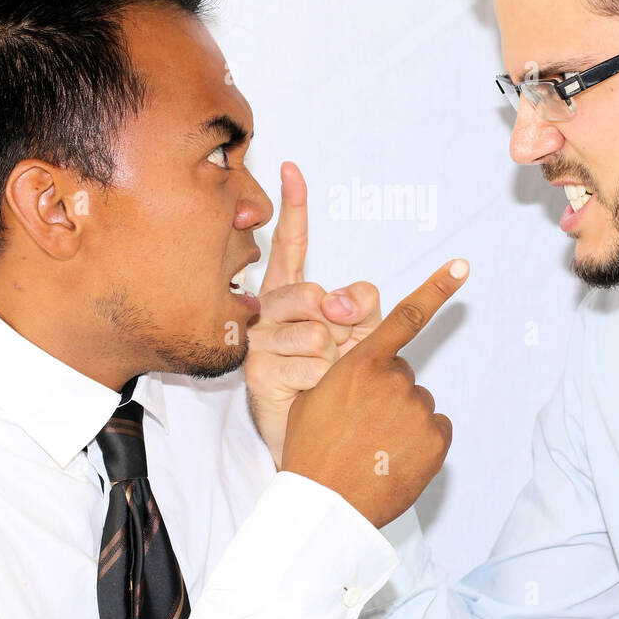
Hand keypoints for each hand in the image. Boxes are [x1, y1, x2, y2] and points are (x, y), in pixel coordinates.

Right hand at [245, 162, 381, 464]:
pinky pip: (306, 365)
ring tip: (323, 381)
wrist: (318, 450)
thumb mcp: (360, 341)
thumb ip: (364, 310)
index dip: (294, 209)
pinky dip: (321, 384)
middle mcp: (269, 310)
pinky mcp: (254, 371)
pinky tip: (311, 396)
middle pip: (313, 292)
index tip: (292, 168)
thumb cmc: (337, 390)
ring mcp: (258, 339)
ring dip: (334, 362)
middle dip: (341, 322)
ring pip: (315, 332)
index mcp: (294, 296)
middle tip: (340, 349)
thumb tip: (348, 297)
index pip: (293, 247)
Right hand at [280, 258, 468, 527]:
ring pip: (418, 404)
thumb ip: (341, 367)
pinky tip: (393, 459)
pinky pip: (435, 431)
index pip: (406, 317)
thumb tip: (360, 360)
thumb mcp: (313, 395)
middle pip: (402, 374)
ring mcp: (418, 409)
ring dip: (403, 421)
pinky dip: (420, 444)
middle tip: (361, 426)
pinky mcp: (436, 439)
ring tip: (373, 447)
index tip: (463, 266)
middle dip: (388, 393)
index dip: (437, 288)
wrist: (325, 503)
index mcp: (361, 363)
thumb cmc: (312, 449)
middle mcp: (395, 379)